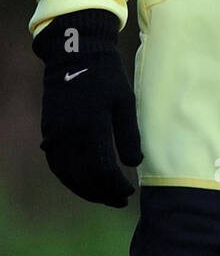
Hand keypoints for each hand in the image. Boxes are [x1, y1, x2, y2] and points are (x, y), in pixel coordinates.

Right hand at [33, 9, 141, 206]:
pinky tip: (83, 182)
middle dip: (103, 194)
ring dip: (85, 190)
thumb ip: (129, 134)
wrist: (75, 55)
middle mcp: (68, 136)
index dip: (116, 185)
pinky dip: (70, 178)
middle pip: (84, 178)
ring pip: (67, 176)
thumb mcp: (124, 101)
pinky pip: (57, 165)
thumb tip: (135, 163)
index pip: (103, 170)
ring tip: (104, 196)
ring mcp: (55, 136)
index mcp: (91, 127)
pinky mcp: (48, 133)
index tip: (130, 192)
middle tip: (120, 200)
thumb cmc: (106, 76)